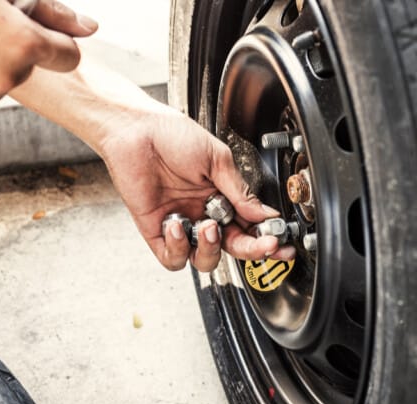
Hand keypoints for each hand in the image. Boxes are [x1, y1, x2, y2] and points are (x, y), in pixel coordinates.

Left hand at [100, 108, 297, 271]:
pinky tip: (178, 225)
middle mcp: (202, 213)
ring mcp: (181, 223)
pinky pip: (172, 257)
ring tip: (209, 226)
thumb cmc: (172, 135)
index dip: (264, 239)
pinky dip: (178, 248)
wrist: (136, 130)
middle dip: (250, 250)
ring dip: (211, 248)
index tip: (279, 244)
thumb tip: (264, 214)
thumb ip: (240, 191)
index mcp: (221, 196)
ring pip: (203, 259)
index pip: (248, 227)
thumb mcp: (217, 159)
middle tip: (261, 245)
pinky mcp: (155, 230)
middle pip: (231, 247)